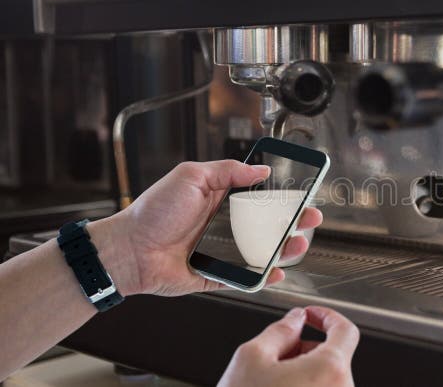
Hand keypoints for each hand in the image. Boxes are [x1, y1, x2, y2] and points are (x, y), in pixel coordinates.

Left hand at [88, 160, 323, 296]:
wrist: (129, 250)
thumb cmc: (152, 212)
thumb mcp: (191, 176)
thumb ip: (227, 171)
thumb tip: (261, 170)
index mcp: (222, 200)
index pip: (261, 197)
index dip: (284, 195)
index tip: (302, 192)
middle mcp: (226, 226)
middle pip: (270, 225)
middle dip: (295, 221)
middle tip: (310, 217)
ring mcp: (224, 251)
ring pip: (265, 252)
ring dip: (286, 248)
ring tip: (297, 243)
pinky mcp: (219, 275)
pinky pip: (248, 277)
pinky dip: (265, 276)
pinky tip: (277, 270)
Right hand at [219, 306, 358, 386]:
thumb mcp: (251, 358)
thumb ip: (280, 330)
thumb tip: (295, 319)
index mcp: (329, 370)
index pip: (346, 330)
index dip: (327, 317)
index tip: (312, 315)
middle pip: (333, 357)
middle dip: (305, 350)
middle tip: (277, 356)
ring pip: (326, 379)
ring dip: (302, 373)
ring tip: (270, 384)